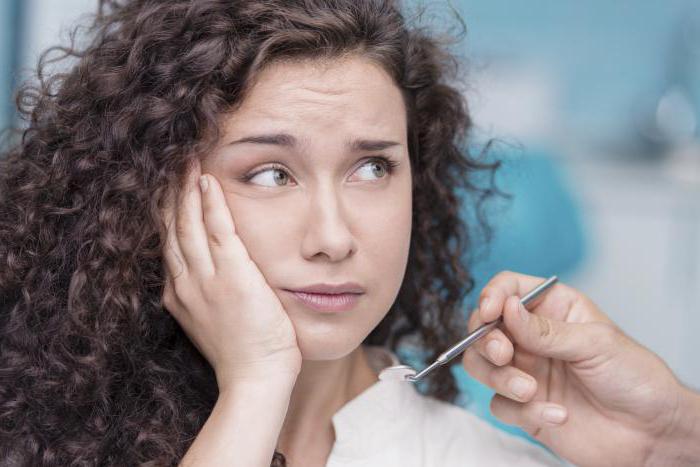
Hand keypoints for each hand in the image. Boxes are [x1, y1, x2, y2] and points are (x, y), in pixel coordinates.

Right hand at [160, 158, 300, 391]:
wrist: (254, 380)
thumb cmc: (242, 353)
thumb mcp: (213, 321)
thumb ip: (206, 295)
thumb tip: (210, 277)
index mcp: (180, 293)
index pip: (168, 243)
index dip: (165, 213)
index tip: (165, 189)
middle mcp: (185, 282)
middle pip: (171, 228)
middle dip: (169, 193)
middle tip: (169, 163)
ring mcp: (206, 278)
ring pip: (188, 223)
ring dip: (186, 189)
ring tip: (185, 160)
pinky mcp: (232, 276)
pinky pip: (218, 229)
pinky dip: (211, 202)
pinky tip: (208, 180)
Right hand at [461, 271, 687, 466]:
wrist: (651, 432)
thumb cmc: (635, 377)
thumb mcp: (595, 343)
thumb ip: (545, 330)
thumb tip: (507, 308)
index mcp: (553, 308)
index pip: (509, 288)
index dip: (493, 296)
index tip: (489, 313)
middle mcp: (533, 338)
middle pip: (484, 327)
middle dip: (486, 341)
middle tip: (503, 354)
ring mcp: (526, 371)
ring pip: (481, 366)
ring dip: (499, 378)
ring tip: (530, 391)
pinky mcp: (524, 406)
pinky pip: (500, 404)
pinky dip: (523, 411)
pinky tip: (558, 415)